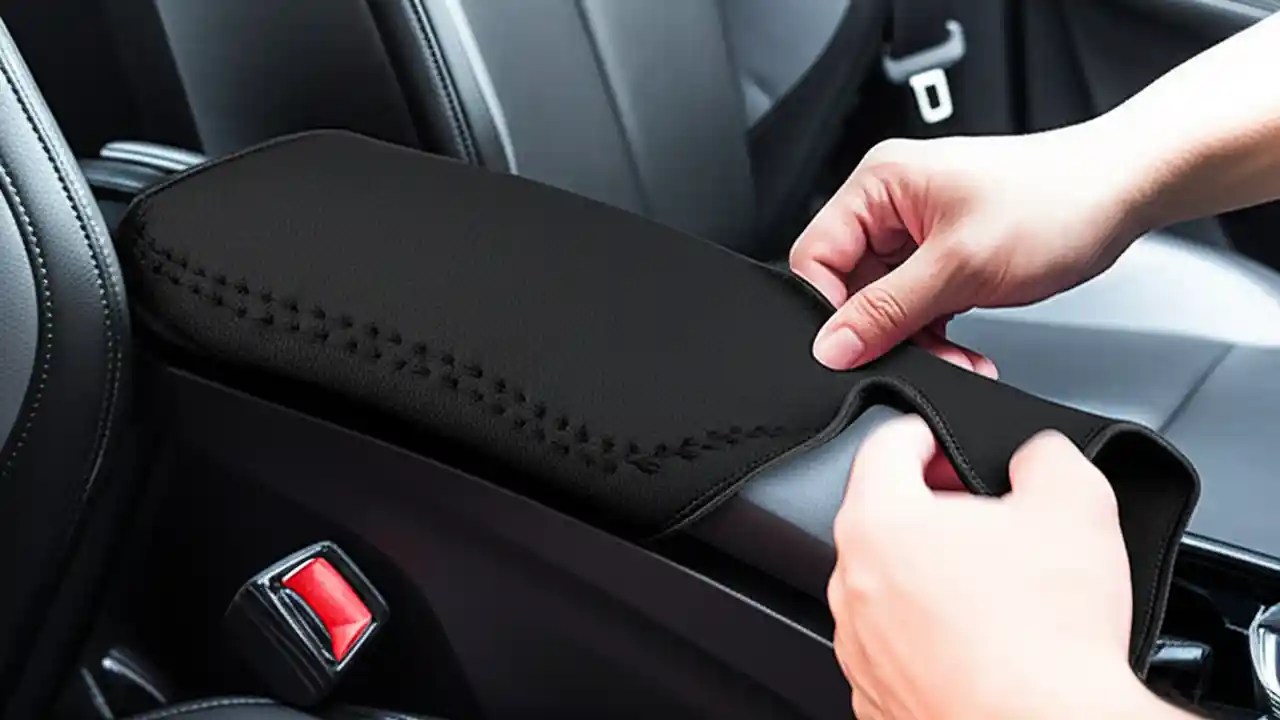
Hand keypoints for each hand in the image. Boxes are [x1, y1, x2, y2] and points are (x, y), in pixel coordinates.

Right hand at [790, 124, 1154, 372]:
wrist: (1123, 192)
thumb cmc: (1056, 201)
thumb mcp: (960, 267)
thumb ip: (888, 311)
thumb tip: (831, 345)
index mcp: (878, 185)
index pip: (816, 257)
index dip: (830, 311)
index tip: (855, 352)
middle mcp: (890, 205)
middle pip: (851, 288)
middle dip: (886, 334)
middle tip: (921, 362)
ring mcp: (916, 231)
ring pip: (886, 306)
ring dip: (918, 342)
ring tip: (957, 362)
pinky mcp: (942, 256)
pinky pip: (917, 308)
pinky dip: (938, 337)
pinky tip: (965, 355)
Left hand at [827, 416, 1185, 719]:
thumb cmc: (1050, 637)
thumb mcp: (1074, 502)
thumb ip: (1045, 455)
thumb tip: (1038, 456)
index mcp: (880, 523)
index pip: (885, 446)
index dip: (927, 432)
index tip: (949, 440)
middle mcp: (853, 585)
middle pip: (884, 518)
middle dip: (936, 509)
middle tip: (990, 519)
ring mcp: (860, 648)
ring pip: (889, 587)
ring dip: (932, 577)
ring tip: (996, 589)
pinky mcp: (876, 697)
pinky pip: (898, 648)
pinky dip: (931, 637)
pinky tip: (983, 643)